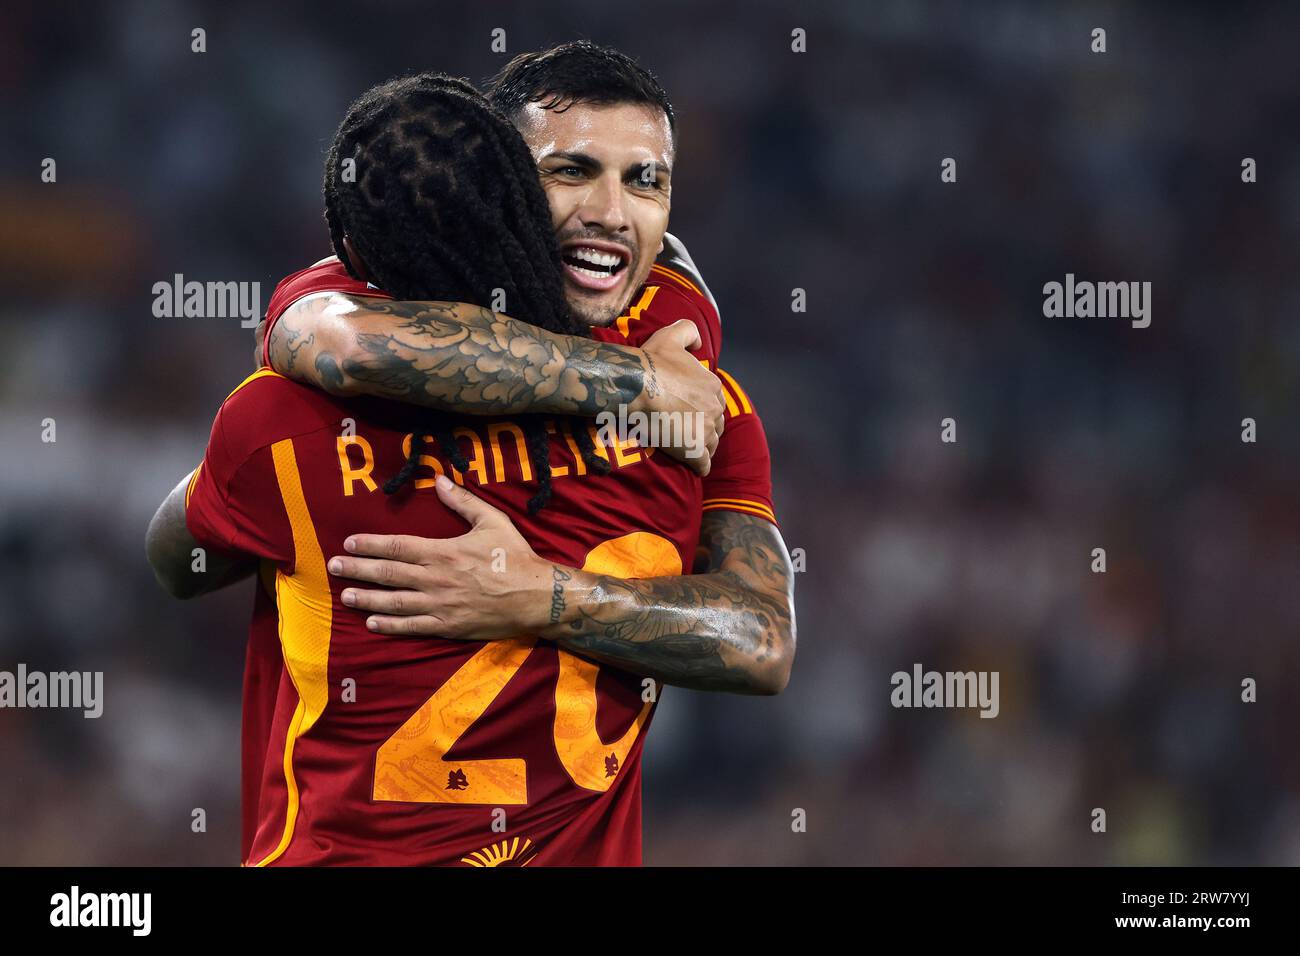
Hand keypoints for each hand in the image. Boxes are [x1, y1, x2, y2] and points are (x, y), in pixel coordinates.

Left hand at [326, 475, 551, 637]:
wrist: (536, 597)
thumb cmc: (515, 557)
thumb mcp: (492, 521)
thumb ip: (463, 502)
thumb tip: (440, 480)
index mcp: (442, 552)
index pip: (397, 546)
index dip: (370, 544)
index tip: (348, 543)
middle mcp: (435, 579)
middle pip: (388, 573)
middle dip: (357, 569)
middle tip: (333, 567)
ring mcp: (439, 605)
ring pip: (394, 601)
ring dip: (366, 599)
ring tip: (345, 595)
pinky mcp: (448, 626)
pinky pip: (412, 627)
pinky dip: (390, 625)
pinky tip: (372, 623)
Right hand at [632, 320, 725, 475]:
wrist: (637, 386)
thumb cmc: (653, 361)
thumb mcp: (671, 335)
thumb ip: (688, 331)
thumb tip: (698, 343)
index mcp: (713, 386)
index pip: (715, 402)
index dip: (702, 407)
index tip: (687, 410)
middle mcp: (715, 408)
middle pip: (716, 423)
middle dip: (704, 427)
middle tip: (685, 429)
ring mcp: (706, 431)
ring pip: (711, 444)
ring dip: (701, 446)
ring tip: (686, 447)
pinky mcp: (695, 451)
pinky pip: (703, 465)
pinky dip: (698, 466)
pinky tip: (690, 465)